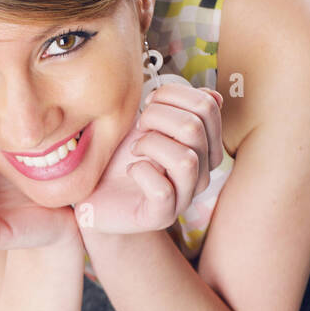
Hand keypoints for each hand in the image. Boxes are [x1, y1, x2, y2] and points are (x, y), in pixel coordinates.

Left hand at [73, 84, 222, 236]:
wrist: (96, 195)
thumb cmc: (121, 157)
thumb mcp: (148, 126)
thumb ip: (178, 109)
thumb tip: (213, 96)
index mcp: (205, 147)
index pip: (208, 106)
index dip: (174, 94)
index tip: (148, 103)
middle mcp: (202, 173)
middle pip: (195, 128)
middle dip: (158, 116)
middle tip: (138, 126)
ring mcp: (184, 197)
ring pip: (186, 160)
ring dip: (152, 144)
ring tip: (135, 148)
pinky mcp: (162, 216)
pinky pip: (162, 190)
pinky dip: (141, 171)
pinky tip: (132, 169)